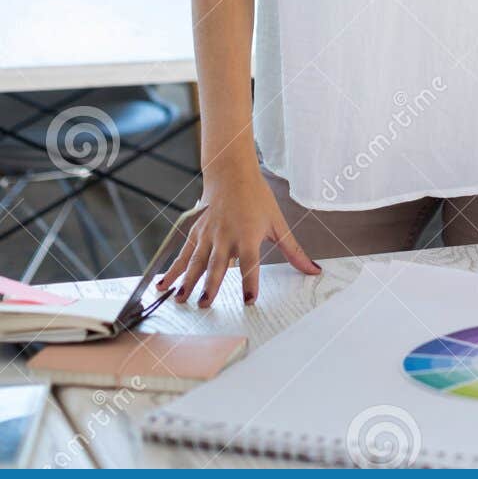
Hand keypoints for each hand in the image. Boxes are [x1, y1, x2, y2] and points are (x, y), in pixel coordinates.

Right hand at [154, 165, 320, 307]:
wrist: (232, 174)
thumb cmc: (257, 199)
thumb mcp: (278, 223)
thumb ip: (294, 251)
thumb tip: (314, 270)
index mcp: (249, 235)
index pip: (251, 263)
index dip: (250, 281)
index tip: (248, 299)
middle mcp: (226, 236)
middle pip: (218, 264)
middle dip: (211, 285)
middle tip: (205, 304)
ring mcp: (208, 235)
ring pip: (196, 261)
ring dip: (187, 281)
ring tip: (181, 299)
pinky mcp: (195, 233)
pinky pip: (182, 254)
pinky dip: (171, 270)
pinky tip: (161, 284)